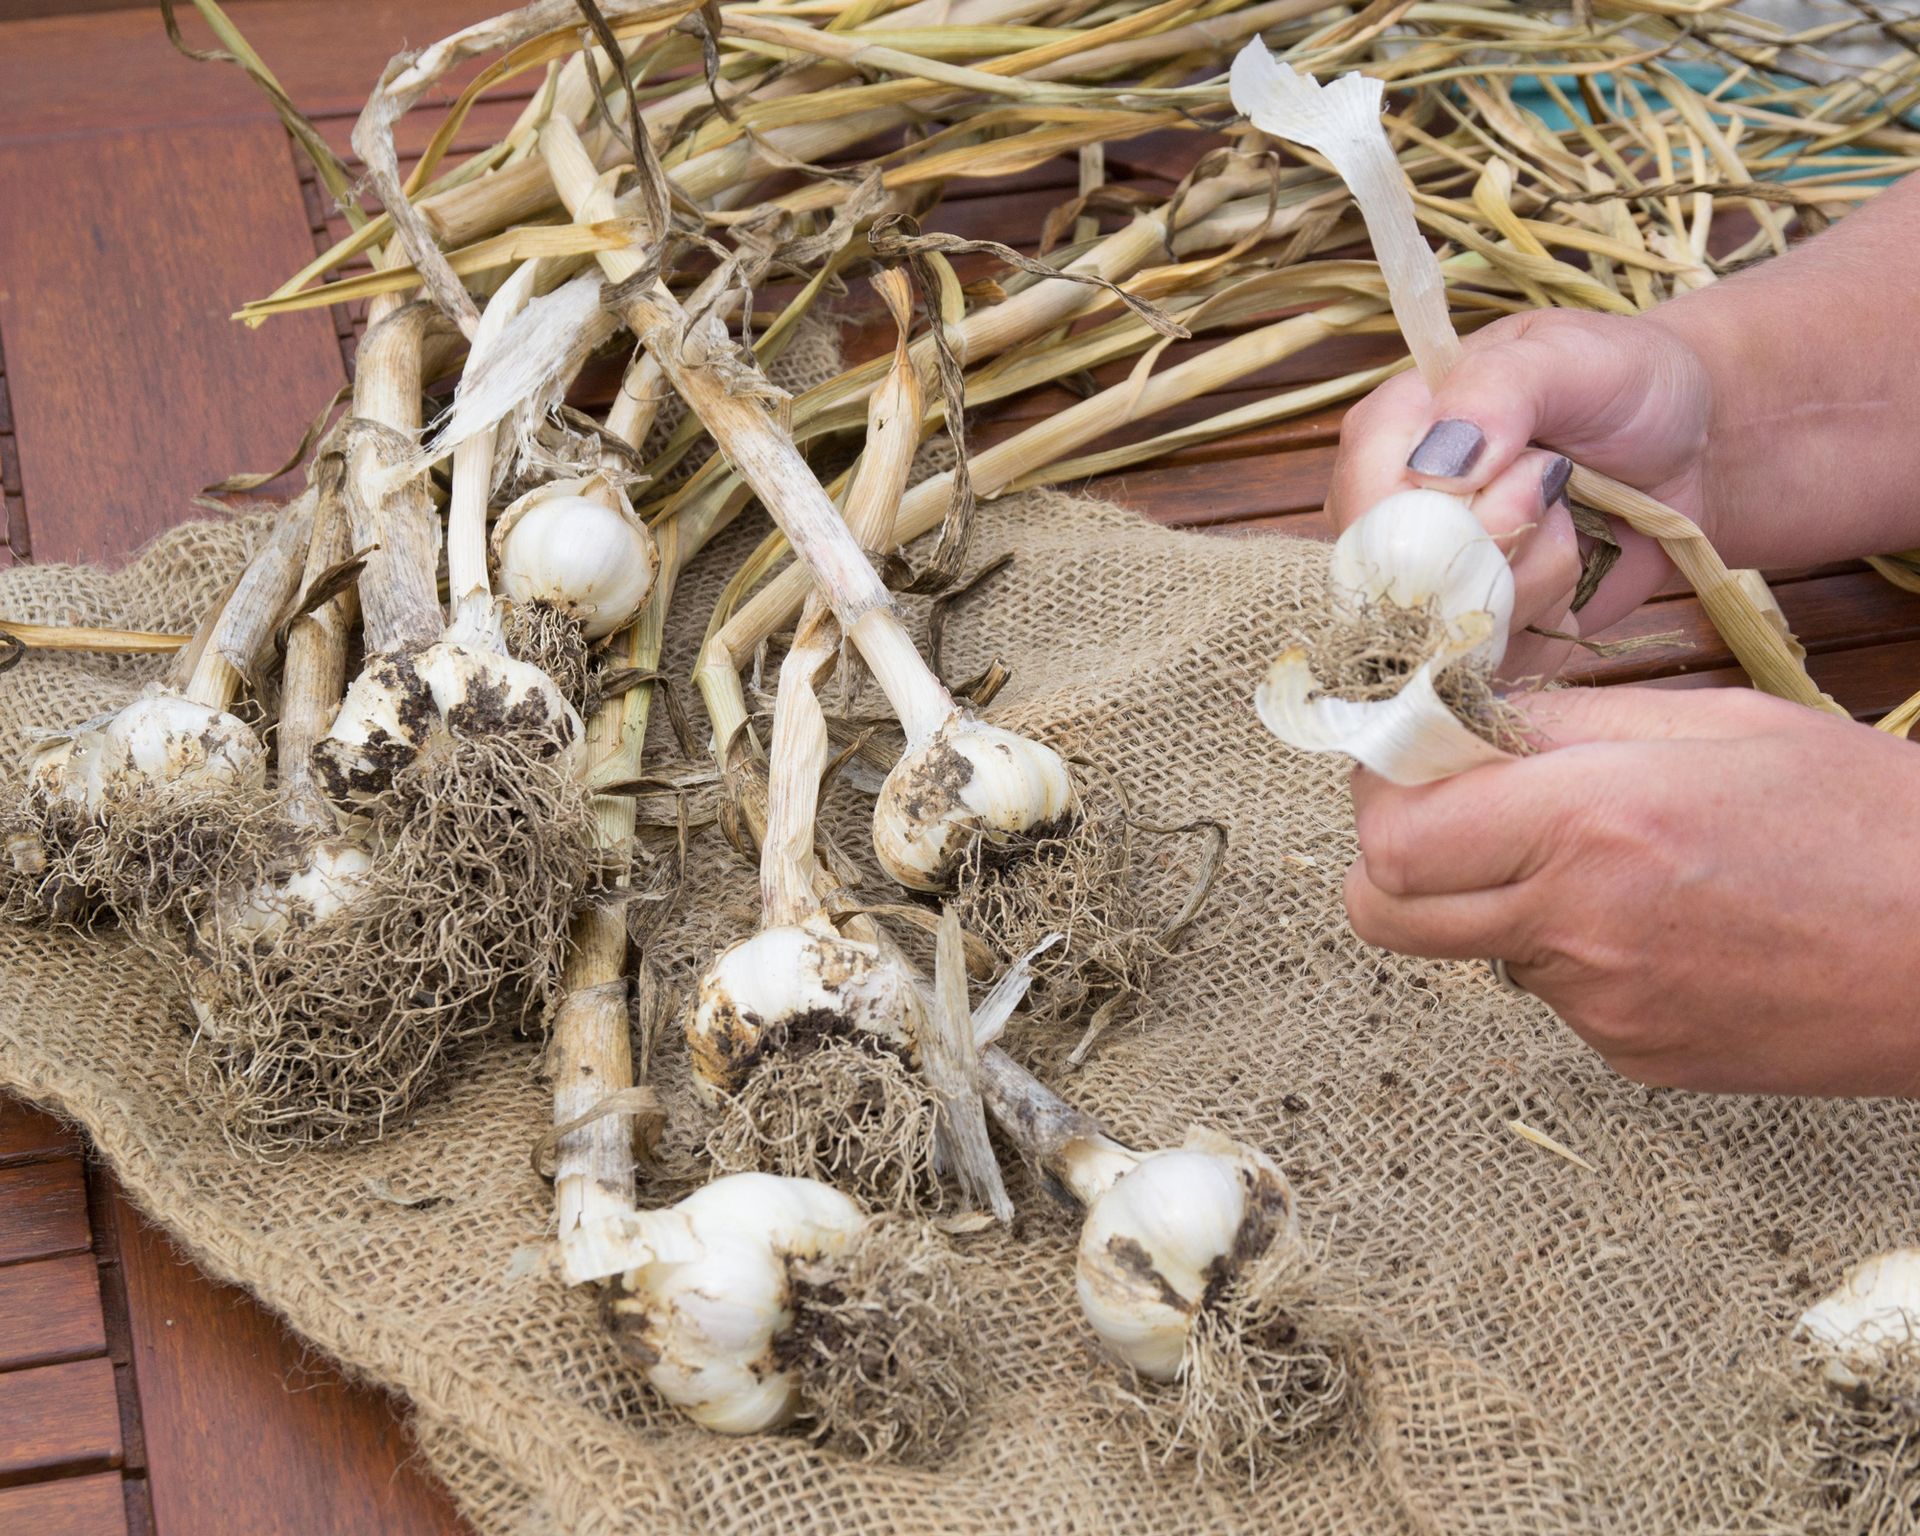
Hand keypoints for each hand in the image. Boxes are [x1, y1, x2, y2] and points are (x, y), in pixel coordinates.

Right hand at [1326, 309, 1715, 680]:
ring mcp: (1425, 578)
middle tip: (1560, 492)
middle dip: (1504, 549)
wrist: (1690, 447)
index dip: (1446, 509)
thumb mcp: (1570, 357)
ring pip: (1450, 630)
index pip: (1365, 498)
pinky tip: (1574, 570)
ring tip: (1572, 524)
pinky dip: (1551, 623)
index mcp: (1390, 431)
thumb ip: (1497, 391)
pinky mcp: (1471, 632)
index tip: (1533, 470)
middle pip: (1401, 580)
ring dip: (1536, 584)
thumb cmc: (1624, 385)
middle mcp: (1389, 511)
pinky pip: (1493, 664)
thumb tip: (1433, 466)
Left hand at [1344, 686, 1919, 1096]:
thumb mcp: (1720, 724)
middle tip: (1461, 810)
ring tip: (1610, 858)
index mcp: (1591, 824)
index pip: (1392, 836)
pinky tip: (1663, 917)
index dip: (1382, 792)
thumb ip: (1568, 726)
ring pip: (1471, 944)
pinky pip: (1550, 990)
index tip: (1415, 757)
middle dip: (1400, 856)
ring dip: (1496, 895)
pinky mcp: (1634, 1057)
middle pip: (1386, 911)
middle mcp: (1576, 928)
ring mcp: (1602, 1008)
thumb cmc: (1871, 821)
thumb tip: (1461, 721)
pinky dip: (1570, 948)